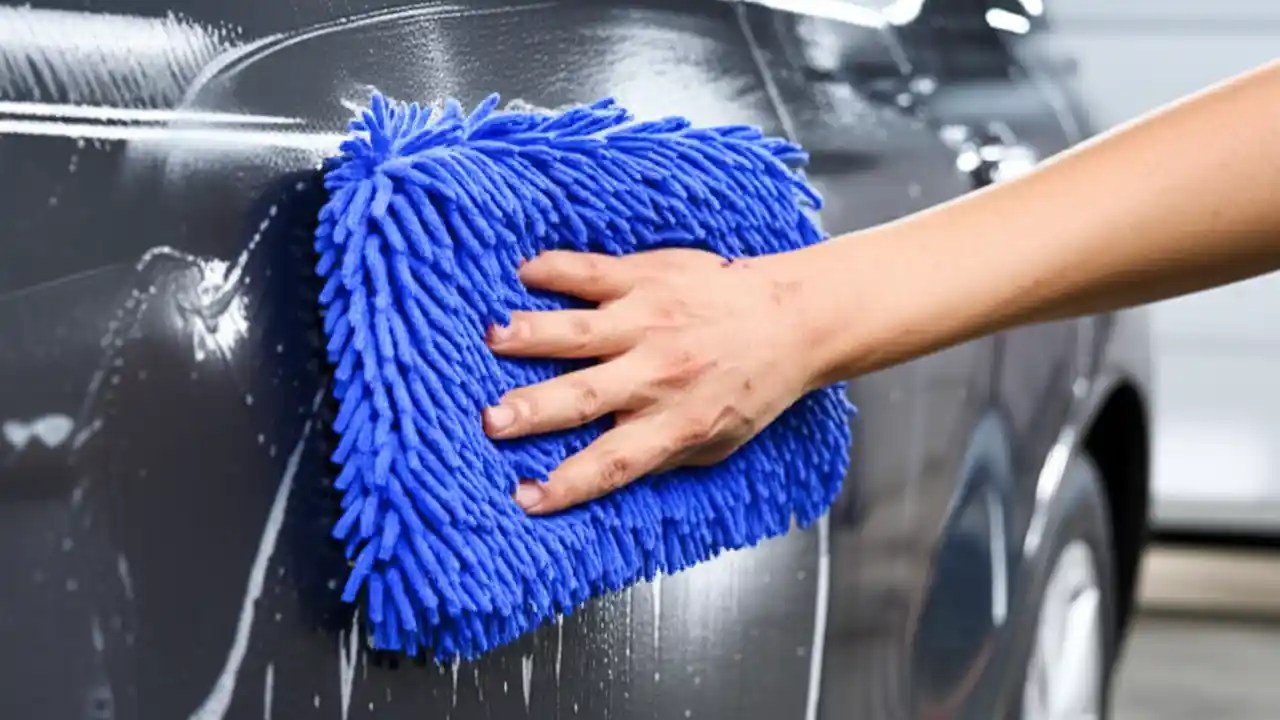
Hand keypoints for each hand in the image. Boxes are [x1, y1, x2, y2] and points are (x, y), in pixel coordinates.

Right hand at [484, 248, 820, 513]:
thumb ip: (662, 457)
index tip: (525, 498)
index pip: (612, 462)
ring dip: (533, 334)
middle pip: (584, 398)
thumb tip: (604, 473)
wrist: (794, 318)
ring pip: (580, 330)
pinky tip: (522, 273)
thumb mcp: (719, 442)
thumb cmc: (753, 385)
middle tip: (490, 421)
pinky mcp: (649, 276)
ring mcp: (651, 321)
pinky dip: (555, 270)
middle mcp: (658, 374)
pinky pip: (592, 272)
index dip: (567, 484)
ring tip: (493, 337)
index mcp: (675, 423)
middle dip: (534, 411)